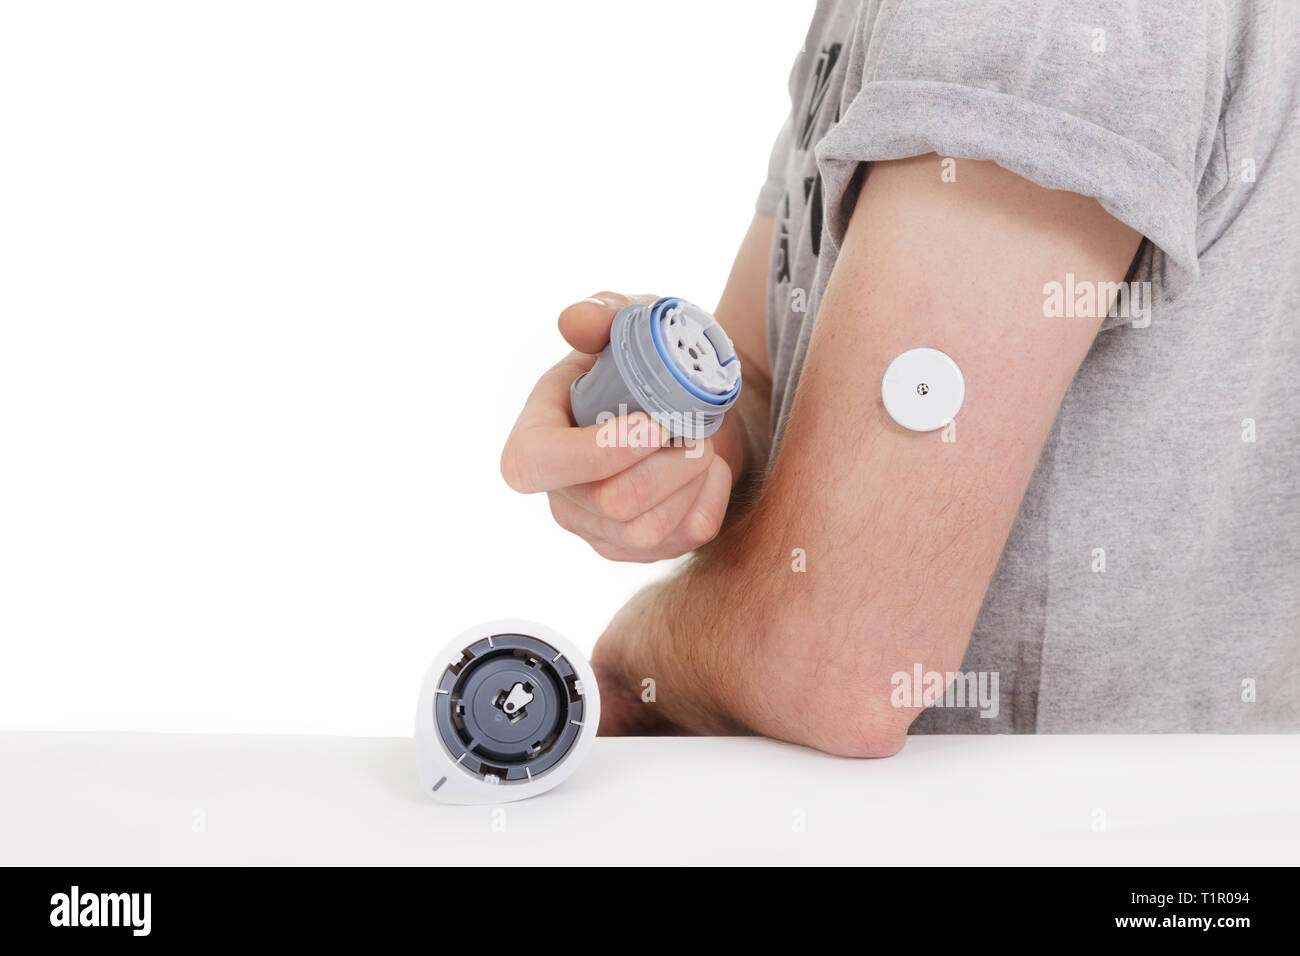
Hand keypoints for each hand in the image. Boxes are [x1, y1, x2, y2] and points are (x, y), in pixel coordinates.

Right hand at [500, 292, 742, 561]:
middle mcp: (560, 491)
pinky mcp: (636, 550)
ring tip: (702, 444)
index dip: (589, 454)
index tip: (653, 424)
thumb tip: (576, 321)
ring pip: (647, 531)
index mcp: (539, 432)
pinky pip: (680, 542)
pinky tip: (710, 472)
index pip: (530, 465)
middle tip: (693, 428)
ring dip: (691, 482)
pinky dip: (709, 501)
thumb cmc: (655, 361)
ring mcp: (595, 528)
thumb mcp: (633, 323)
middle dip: (669, 464)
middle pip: (610, 502)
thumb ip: (603, 313)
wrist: (701, 405)